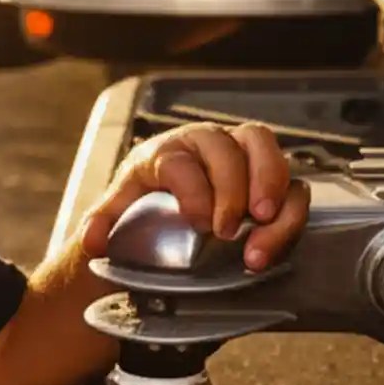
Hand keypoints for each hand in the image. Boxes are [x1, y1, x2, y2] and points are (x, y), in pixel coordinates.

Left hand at [80, 122, 310, 270]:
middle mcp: (206, 143)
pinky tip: (275, 235)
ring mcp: (241, 154)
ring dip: (269, 183)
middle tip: (226, 230)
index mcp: (166, 151)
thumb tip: (92, 240)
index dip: (192, 189)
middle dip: (230, 190)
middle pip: (226, 148)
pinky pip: (290, 179)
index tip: (197, 222)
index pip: (180, 161)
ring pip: (263, 147)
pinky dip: (288, 207)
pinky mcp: (268, 176)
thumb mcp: (122, 209)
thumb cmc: (147, 198)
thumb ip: (105, 221)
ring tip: (262, 220)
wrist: (170, 198)